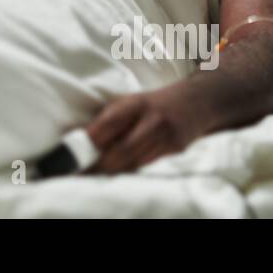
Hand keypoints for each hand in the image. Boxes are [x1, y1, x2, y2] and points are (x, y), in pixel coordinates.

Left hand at [81, 85, 205, 174]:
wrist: (197, 100)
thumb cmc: (154, 102)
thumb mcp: (132, 100)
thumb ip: (111, 117)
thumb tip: (82, 136)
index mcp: (137, 103)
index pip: (111, 122)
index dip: (92, 139)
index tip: (75, 150)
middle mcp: (153, 119)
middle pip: (123, 149)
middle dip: (101, 162)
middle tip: (82, 169)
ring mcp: (167, 136)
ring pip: (135, 161)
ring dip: (113, 169)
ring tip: (95, 172)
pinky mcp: (176, 149)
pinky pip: (147, 164)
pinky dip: (129, 168)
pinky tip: (117, 170)